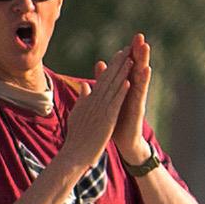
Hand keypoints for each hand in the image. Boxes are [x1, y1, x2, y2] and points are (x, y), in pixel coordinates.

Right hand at [55, 41, 136, 183]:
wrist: (74, 155)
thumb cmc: (77, 137)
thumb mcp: (78, 113)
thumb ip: (83, 98)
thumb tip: (86, 84)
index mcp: (89, 100)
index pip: (101, 79)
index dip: (111, 66)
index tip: (119, 54)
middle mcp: (94, 102)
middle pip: (108, 79)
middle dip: (118, 63)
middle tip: (127, 49)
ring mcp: (100, 110)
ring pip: (112, 88)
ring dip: (122, 73)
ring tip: (130, 59)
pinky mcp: (106, 120)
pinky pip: (115, 104)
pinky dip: (121, 93)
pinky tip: (128, 82)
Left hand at [107, 33, 156, 172]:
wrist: (124, 141)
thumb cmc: (117, 119)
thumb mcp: (109, 96)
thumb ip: (105, 80)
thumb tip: (100, 62)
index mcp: (125, 87)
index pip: (127, 66)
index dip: (129, 53)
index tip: (132, 38)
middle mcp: (133, 89)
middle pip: (136, 67)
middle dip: (138, 52)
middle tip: (140, 36)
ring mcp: (137, 97)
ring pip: (141, 75)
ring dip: (143, 60)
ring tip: (145, 46)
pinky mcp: (138, 106)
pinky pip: (141, 90)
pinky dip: (144, 79)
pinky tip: (146, 69)